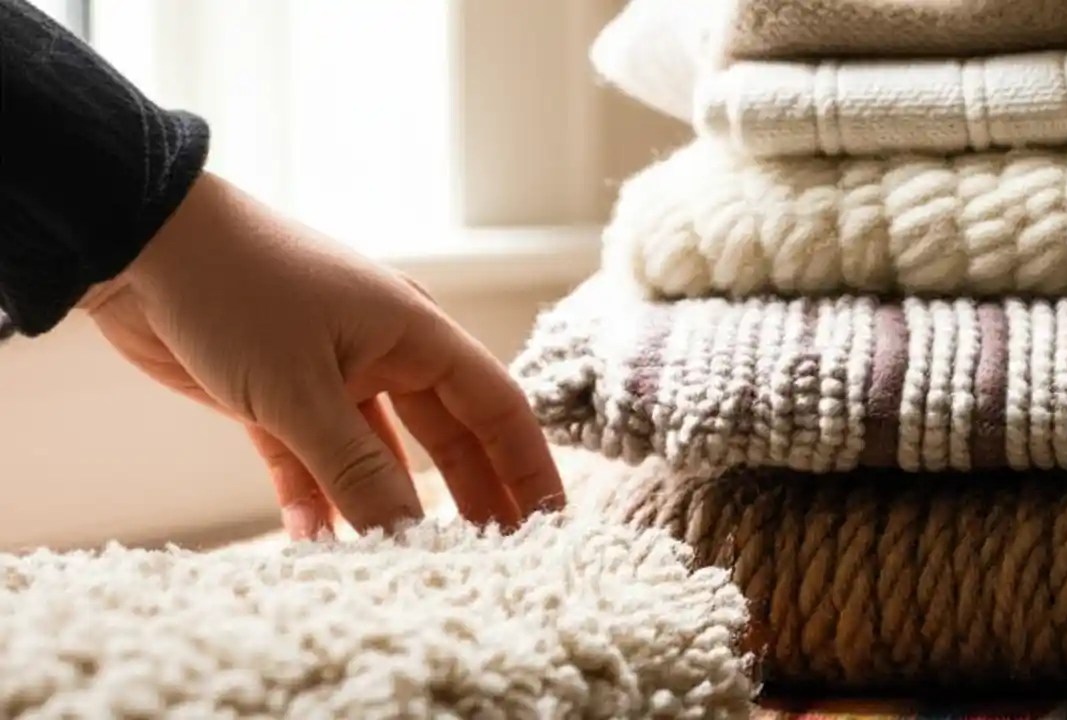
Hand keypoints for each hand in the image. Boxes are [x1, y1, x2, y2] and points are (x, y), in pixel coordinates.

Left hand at [79, 172, 564, 538]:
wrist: (136, 242)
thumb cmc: (236, 291)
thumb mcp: (301, 390)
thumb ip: (358, 468)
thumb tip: (410, 535)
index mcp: (414, 332)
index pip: (496, 405)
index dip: (528, 465)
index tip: (549, 522)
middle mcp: (384, 351)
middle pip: (448, 436)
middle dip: (470, 496)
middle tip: (490, 558)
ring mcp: (331, 373)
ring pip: (380, 454)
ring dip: (389, 505)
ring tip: (409, 564)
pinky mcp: (276, 395)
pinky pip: (311, 459)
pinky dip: (316, 499)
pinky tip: (316, 542)